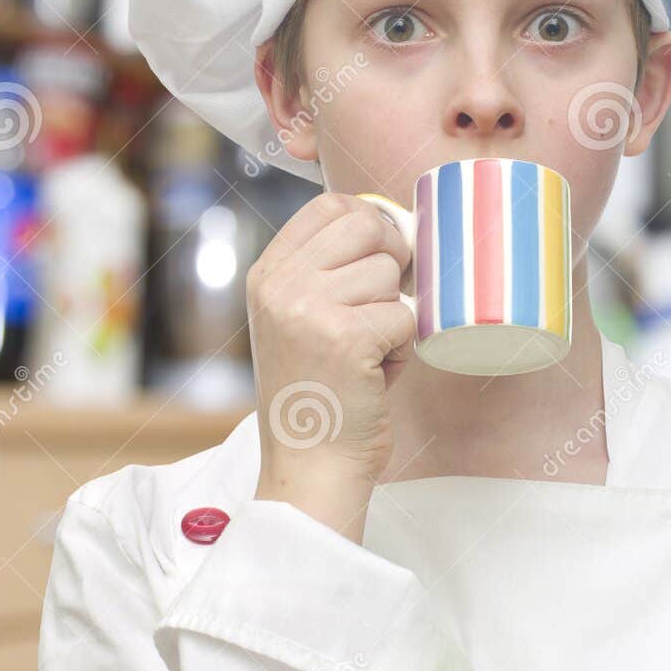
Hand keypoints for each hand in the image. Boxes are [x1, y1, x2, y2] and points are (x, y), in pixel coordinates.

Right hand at [248, 191, 415, 494]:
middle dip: (393, 257)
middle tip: (388, 298)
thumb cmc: (319, 393)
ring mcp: (308, 309)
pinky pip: (403, 316)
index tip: (381, 253)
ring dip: (394, 313)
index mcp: (267, 274)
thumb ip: (326, 271)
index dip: (369, 221)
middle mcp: (280, 285)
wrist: (311, 465)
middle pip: (364, 225)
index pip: (328, 205)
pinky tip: (375, 374)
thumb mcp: (299, 318)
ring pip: (389, 273)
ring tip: (370, 351)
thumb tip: (389, 223)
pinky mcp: (344, 338)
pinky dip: (402, 348)